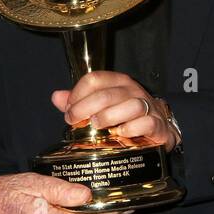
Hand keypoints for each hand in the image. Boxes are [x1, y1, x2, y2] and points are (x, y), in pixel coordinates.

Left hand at [51, 71, 180, 150]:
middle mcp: (132, 91)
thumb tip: (56, 97)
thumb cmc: (125, 114)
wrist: (157, 127)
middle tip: (74, 121)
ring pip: (128, 106)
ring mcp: (147, 106)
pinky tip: (119, 134)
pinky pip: (145, 123)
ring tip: (96, 126)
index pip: (94, 79)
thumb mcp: (102, 104)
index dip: (77, 94)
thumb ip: (79, 101)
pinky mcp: (156, 124)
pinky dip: (130, 129)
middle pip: (107, 94)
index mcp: (117, 82)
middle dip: (85, 108)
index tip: (68, 111)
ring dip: (107, 117)